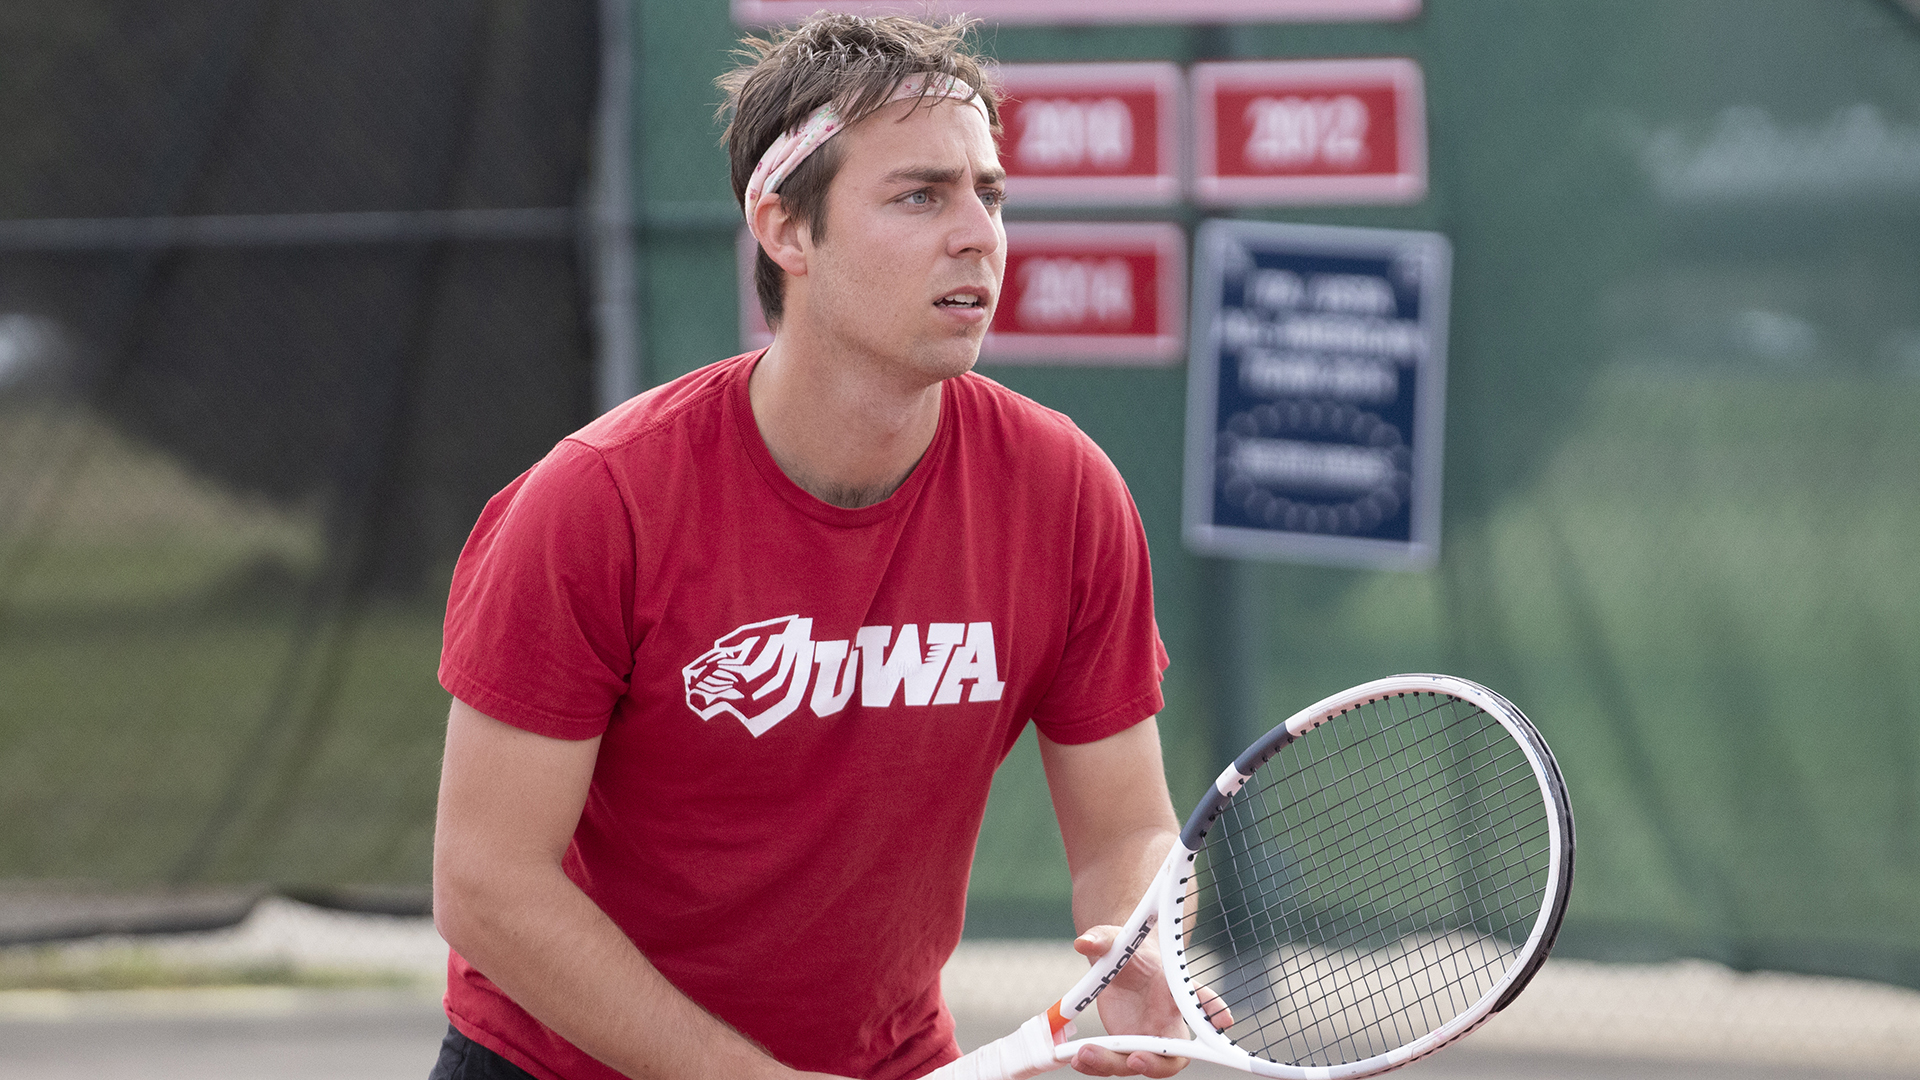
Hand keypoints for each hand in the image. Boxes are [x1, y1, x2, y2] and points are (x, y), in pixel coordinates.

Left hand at [1064, 927, 1232, 1077]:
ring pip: (1139, 1063)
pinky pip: (1114, 1063)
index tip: (1223, 1019)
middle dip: (1158, 1062)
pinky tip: (1075, 1057)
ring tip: (1083, 1054)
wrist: (1118, 963)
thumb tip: (1083, 942)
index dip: (1214, 1010)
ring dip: (1113, 1064)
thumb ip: (1102, 939)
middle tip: (1135, 1059)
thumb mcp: (1114, 940)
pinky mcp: (1124, 1046)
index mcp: (1173, 990)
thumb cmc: (1128, 951)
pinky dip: (1096, 1065)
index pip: (1200, 999)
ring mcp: (1146, 1037)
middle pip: (1174, 1053)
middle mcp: (1166, 1021)